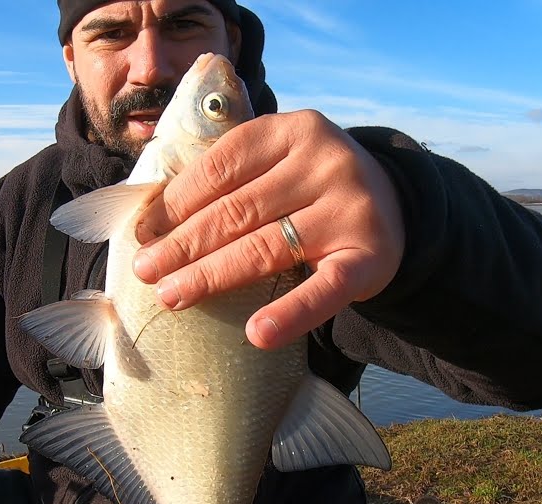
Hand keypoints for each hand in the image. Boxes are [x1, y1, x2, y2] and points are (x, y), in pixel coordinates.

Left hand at [131, 109, 406, 349]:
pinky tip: (258, 334)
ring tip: (172, 296)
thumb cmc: (314, 188)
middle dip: (184, 244)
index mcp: (293, 131)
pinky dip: (291, 313)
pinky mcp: (369, 258)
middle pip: (238, 210)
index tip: (143, 233)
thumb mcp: (280, 162)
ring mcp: (350, 211)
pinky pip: (324, 290)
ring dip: (211, 276)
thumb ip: (231, 178)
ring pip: (267, 248)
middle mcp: (325, 163)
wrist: (397, 206)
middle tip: (145, 271)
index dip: (176, 202)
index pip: (221, 167)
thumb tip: (154, 221)